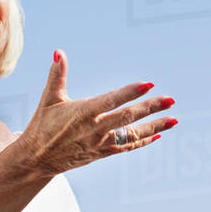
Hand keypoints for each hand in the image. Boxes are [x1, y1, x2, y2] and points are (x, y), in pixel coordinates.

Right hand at [14, 49, 176, 178]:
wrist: (36, 159)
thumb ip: (57, 75)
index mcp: (83, 113)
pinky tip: (158, 133)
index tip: (148, 85)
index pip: (111, 101)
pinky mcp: (101, 154)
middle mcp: (94, 129)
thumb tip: (59, 52)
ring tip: (174, 119)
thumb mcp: (48, 99)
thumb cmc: (42, 125)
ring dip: (154, 126)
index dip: (130, 93)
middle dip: (151, 108)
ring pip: (132, 135)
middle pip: (127, 118)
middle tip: (170, 100)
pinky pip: (126, 147)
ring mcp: (100, 143)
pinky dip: (143, 141)